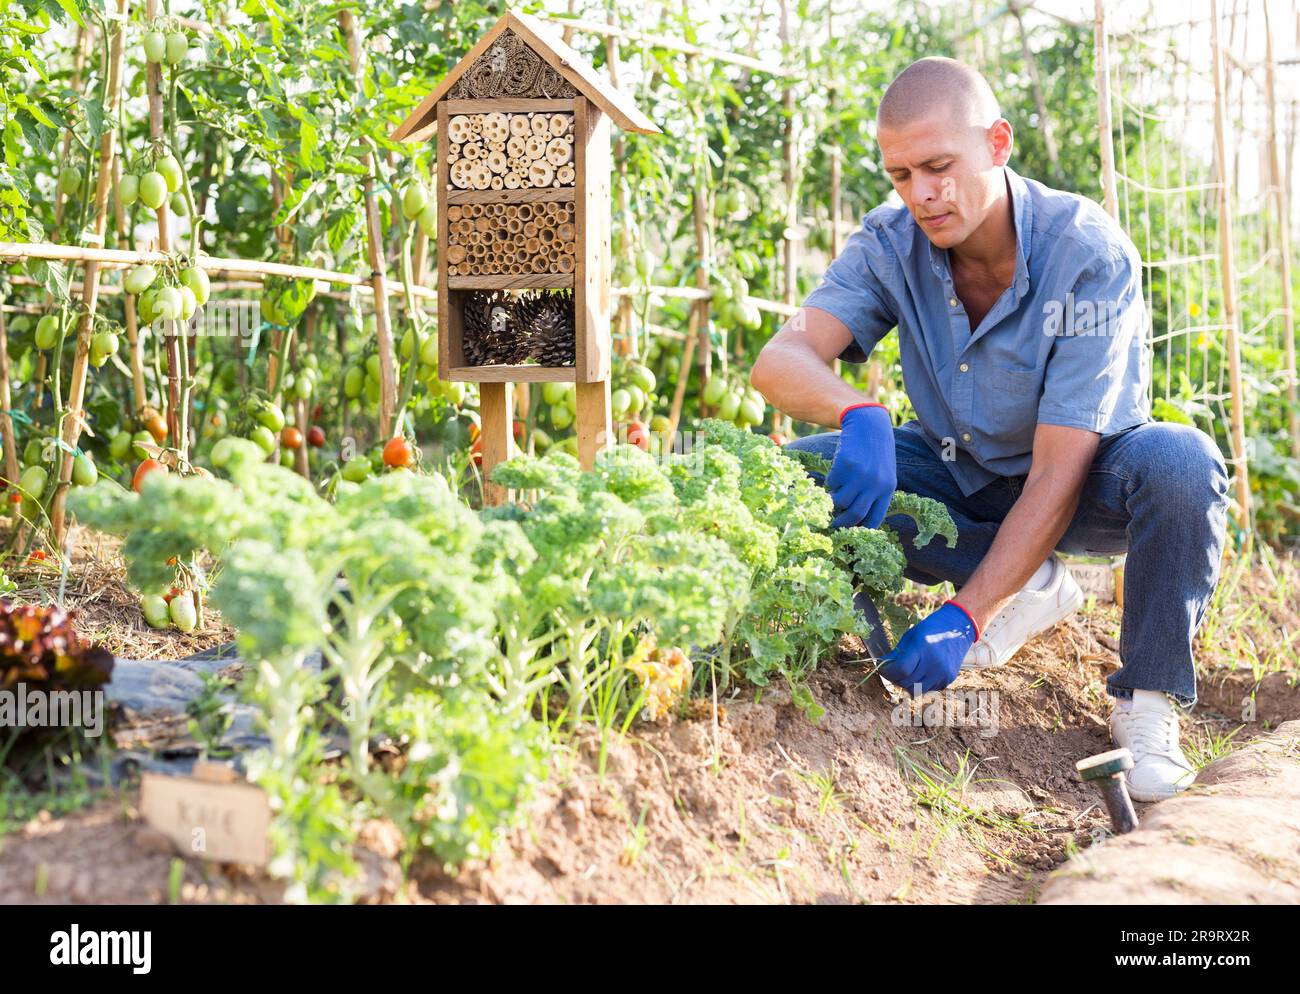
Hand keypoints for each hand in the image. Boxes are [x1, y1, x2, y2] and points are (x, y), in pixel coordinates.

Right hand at [825, 403, 895, 528]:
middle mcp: (875, 484)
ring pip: (840, 501)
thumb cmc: (876, 453)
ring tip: (834, 494)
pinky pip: (831, 484)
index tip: (850, 533)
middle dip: (841, 524)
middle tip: (833, 525)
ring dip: (834, 501)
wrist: (869, 425)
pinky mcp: (844, 465)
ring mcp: (859, 475)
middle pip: (855, 514)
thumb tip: (857, 519)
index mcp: (887, 489)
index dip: (861, 530)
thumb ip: (874, 494)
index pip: (874, 520)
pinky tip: (835, 475)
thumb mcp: (883, 474)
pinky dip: (830, 483)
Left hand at [878, 601, 978, 695]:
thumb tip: (882, 665)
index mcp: (924, 648)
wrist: (959, 628)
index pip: (901, 670)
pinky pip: (928, 689)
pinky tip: (921, 672)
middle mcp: (935, 663)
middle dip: (895, 679)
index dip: (888, 672)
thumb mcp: (911, 636)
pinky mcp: (948, 680)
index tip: (882, 669)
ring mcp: (943, 673)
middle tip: (892, 671)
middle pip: (907, 682)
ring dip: (907, 684)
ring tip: (905, 673)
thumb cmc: (931, 628)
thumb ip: (897, 653)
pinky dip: (919, 684)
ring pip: (916, 690)